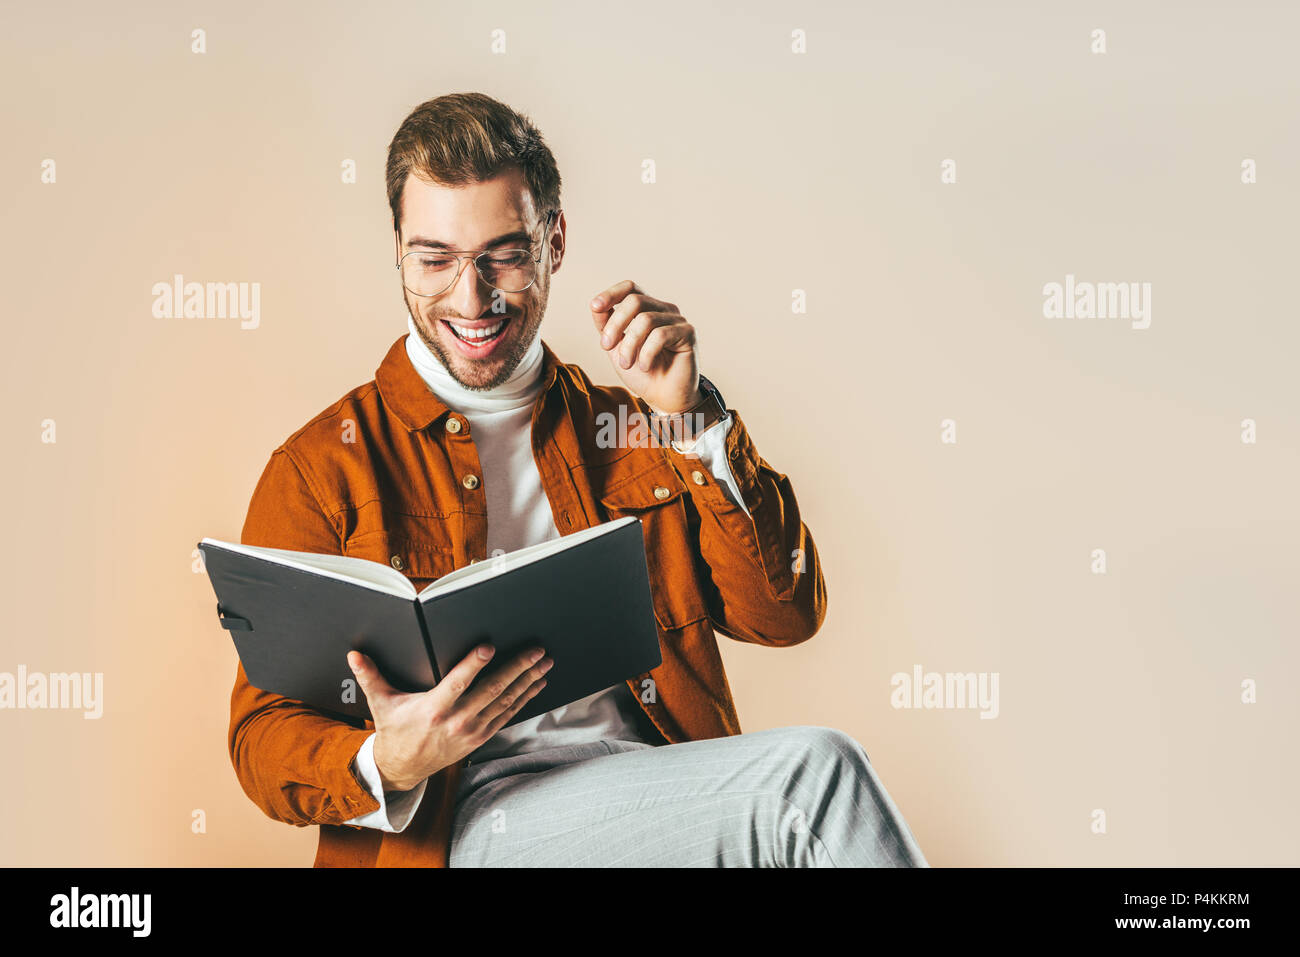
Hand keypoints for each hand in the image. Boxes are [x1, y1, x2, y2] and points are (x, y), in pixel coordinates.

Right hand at [347, 644, 552, 791]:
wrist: (402, 768)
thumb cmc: (394, 730)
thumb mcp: (380, 704)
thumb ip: (370, 676)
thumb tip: (354, 654)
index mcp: (433, 709)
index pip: (457, 683)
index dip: (474, 665)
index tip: (489, 647)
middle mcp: (456, 721)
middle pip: (492, 691)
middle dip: (517, 669)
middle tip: (536, 650)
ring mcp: (472, 731)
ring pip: (506, 702)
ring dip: (528, 681)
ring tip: (545, 662)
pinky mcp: (480, 737)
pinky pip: (508, 715)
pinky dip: (525, 698)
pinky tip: (537, 683)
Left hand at [590, 280, 700, 413]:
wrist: (663, 399)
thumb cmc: (642, 373)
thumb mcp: (617, 349)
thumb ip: (607, 327)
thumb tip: (596, 306)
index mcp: (647, 309)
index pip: (630, 288)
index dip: (611, 294)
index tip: (595, 307)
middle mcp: (663, 310)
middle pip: (635, 301)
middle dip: (616, 325)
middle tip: (607, 347)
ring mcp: (677, 320)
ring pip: (645, 320)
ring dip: (630, 345)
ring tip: (626, 364)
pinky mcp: (688, 333)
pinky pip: (661, 335)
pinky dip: (647, 353)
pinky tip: (646, 367)